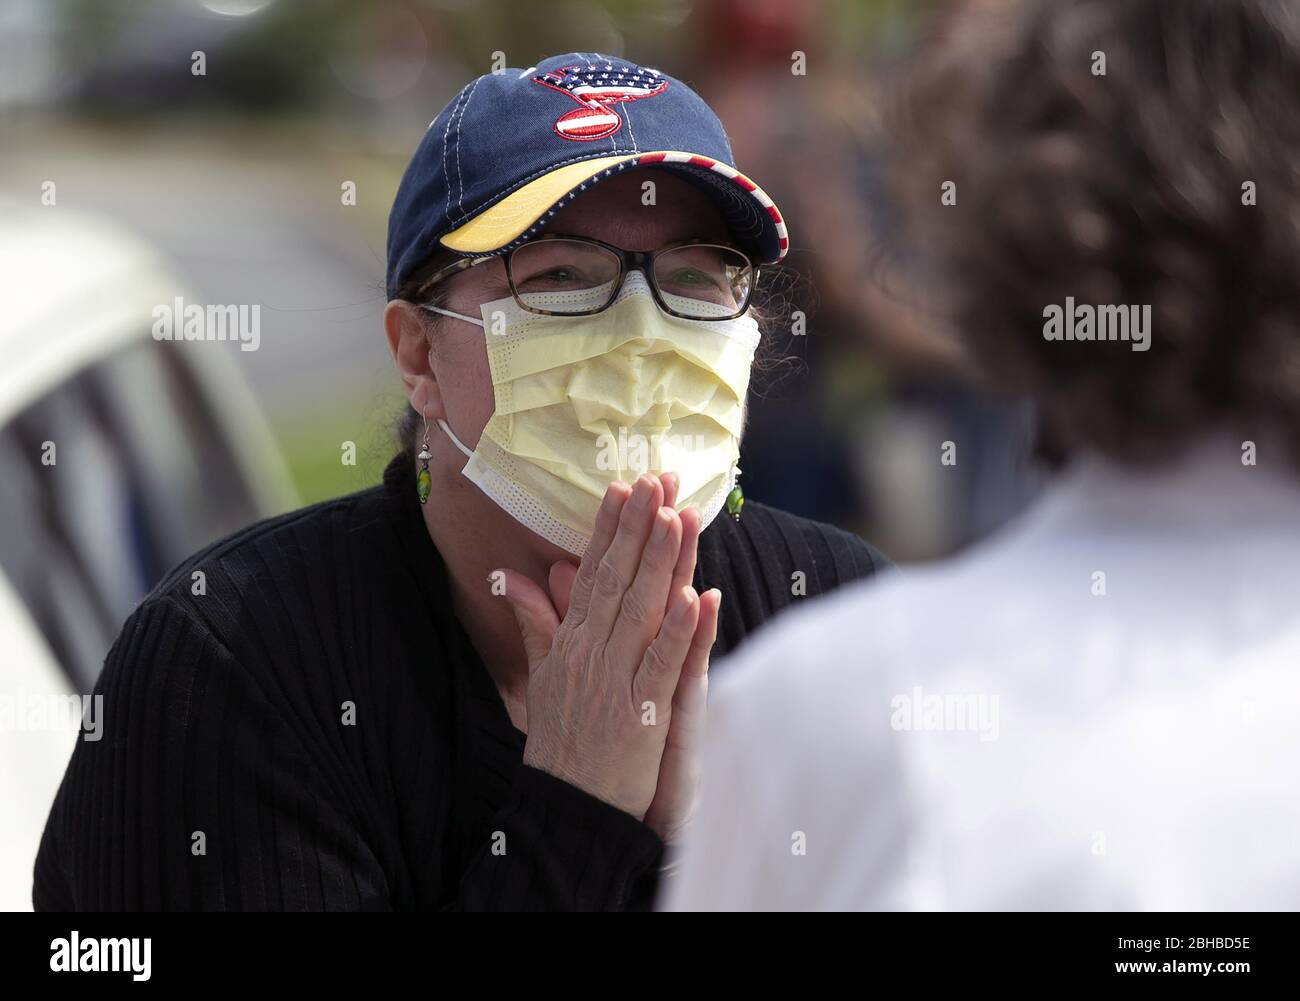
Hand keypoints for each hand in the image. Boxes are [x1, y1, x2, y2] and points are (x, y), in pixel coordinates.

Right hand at [499, 474, 699, 819]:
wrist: (563, 809)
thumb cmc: (560, 743)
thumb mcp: (541, 675)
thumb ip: (535, 623)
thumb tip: (512, 578)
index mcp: (570, 641)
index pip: (592, 573)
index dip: (608, 529)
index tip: (623, 487)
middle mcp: (589, 652)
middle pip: (618, 579)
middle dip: (639, 527)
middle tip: (658, 479)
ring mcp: (613, 680)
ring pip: (640, 611)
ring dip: (660, 562)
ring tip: (678, 516)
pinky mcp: (640, 714)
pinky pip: (661, 665)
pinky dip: (678, 631)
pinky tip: (694, 597)